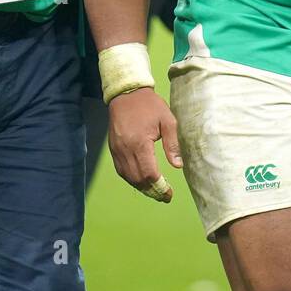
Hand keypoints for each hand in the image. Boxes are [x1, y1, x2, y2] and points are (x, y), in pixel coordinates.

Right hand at [107, 87, 181, 201]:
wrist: (126, 94)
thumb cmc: (149, 105)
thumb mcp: (167, 120)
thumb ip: (173, 144)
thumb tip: (178, 165)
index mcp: (140, 143)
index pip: (149, 173)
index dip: (160, 187)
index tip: (169, 194)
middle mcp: (126, 149)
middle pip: (138, 179)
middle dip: (152, 191)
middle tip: (164, 196)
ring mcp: (117, 150)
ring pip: (128, 177)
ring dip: (141, 187)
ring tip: (154, 192)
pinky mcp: (113, 149)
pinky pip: (121, 170)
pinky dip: (131, 179)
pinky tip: (140, 182)